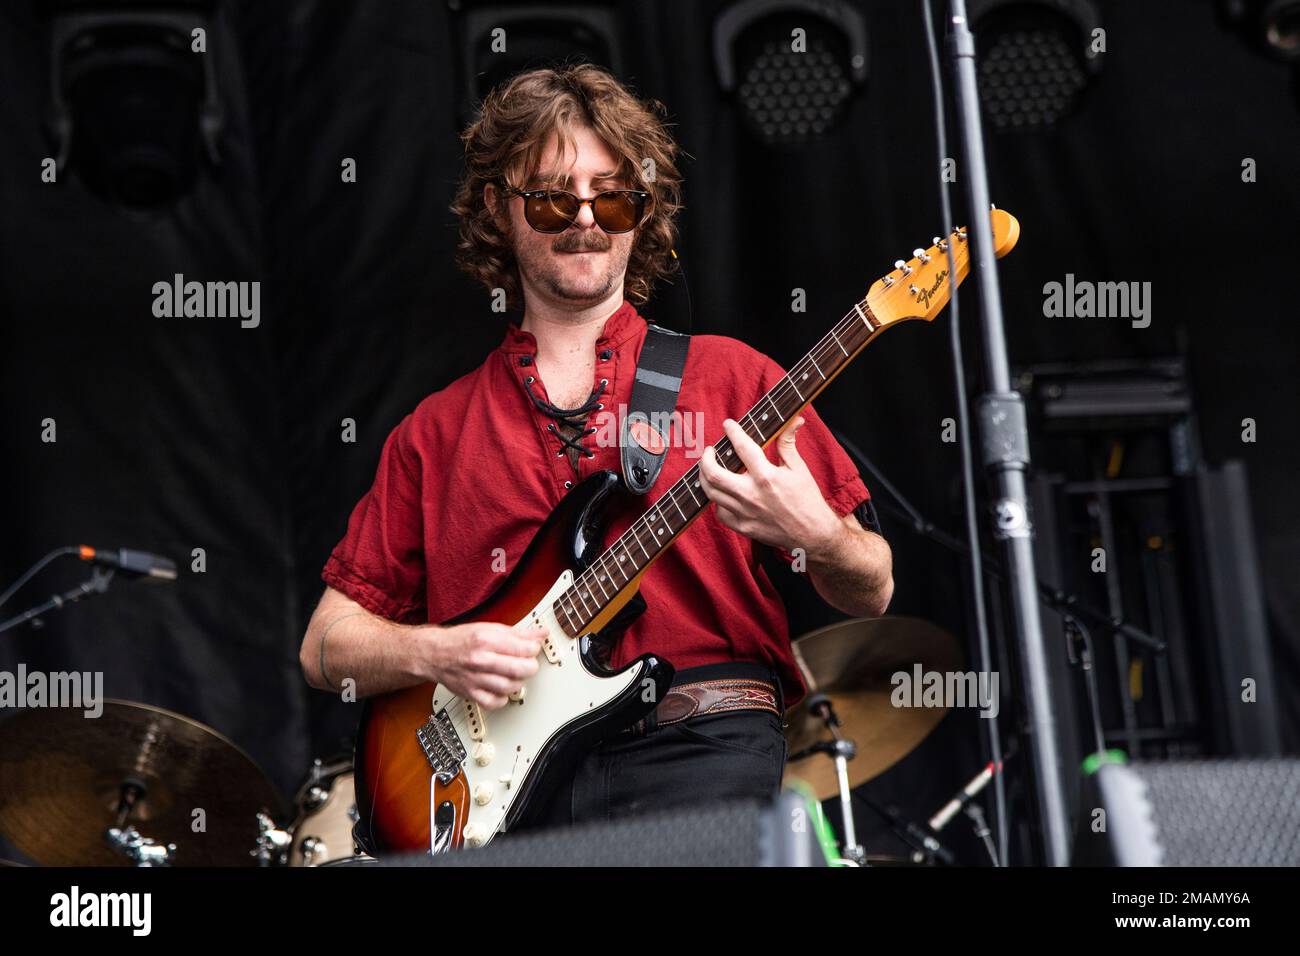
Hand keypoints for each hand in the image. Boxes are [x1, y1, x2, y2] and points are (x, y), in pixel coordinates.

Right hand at [427, 621, 545, 708]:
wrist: (435, 654)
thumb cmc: (462, 640)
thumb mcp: (490, 629)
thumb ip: (518, 633)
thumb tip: (541, 634)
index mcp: (486, 639)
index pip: (523, 648)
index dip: (534, 649)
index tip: (532, 649)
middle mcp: (480, 659)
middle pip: (519, 669)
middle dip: (530, 667)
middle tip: (527, 663)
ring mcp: (475, 678)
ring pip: (509, 687)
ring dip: (518, 681)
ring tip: (514, 674)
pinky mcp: (470, 693)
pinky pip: (494, 702)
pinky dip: (503, 697)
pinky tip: (502, 688)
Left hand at [698, 416, 841, 555]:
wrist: (813, 534)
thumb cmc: (807, 500)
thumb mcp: (799, 469)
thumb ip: (788, 443)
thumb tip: (794, 420)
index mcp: (766, 476)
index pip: (742, 447)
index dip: (732, 432)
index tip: (728, 425)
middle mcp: (751, 495)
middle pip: (713, 474)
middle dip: (706, 458)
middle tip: (710, 450)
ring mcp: (745, 512)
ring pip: (711, 493)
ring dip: (705, 477)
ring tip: (709, 468)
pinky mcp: (743, 527)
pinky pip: (720, 513)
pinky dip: (717, 501)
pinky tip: (722, 493)